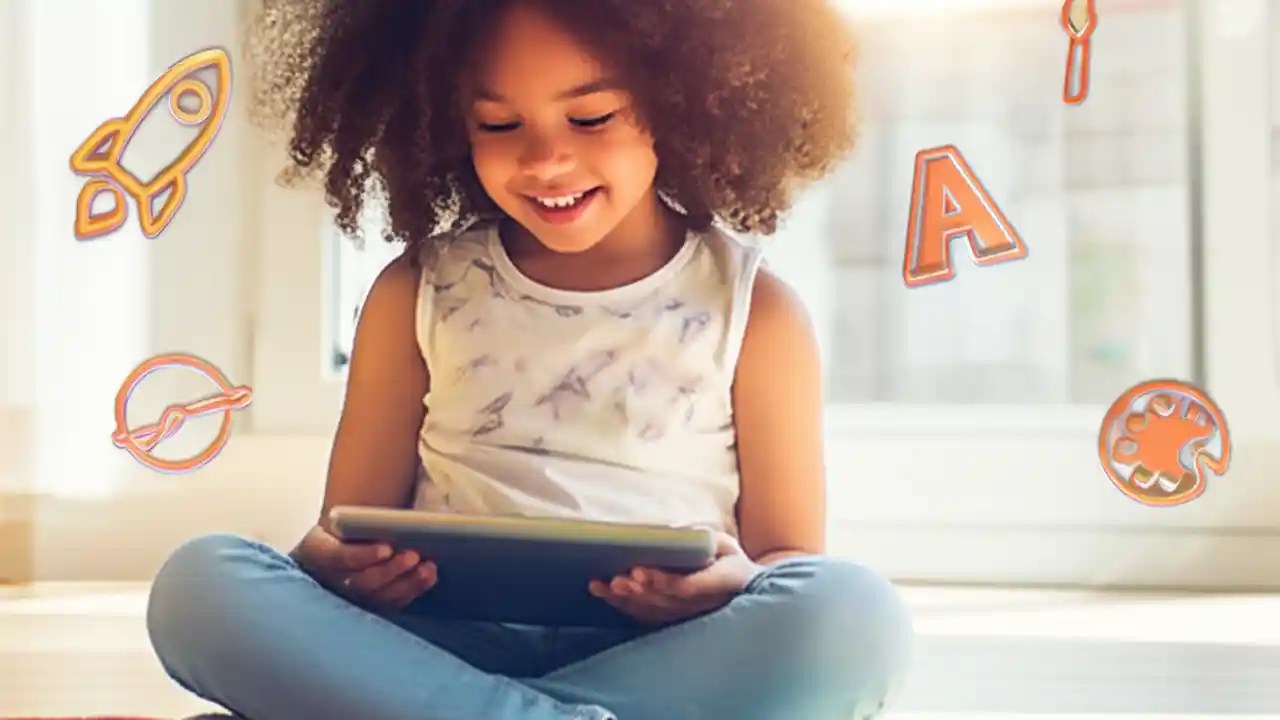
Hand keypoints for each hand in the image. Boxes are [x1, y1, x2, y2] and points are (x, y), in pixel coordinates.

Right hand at [290, 523, 436, 611]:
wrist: (331, 547)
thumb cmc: (338, 529)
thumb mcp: (337, 519)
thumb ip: (355, 520)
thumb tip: (388, 518)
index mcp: (318, 552)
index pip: (339, 557)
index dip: (364, 556)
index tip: (386, 548)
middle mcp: (333, 580)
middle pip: (363, 582)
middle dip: (391, 571)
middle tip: (413, 555)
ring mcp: (352, 596)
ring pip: (380, 597)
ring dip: (407, 583)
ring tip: (427, 568)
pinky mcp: (371, 603)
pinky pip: (392, 602)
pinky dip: (413, 590)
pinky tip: (429, 576)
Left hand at [588, 532, 761, 625]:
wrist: (744, 591)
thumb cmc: (730, 561)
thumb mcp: (724, 543)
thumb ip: (701, 537)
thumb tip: (671, 530)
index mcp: (719, 581)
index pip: (688, 586)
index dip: (663, 581)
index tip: (639, 570)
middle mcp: (702, 604)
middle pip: (664, 601)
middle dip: (637, 590)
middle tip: (615, 579)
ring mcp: (688, 615)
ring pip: (653, 611)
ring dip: (625, 600)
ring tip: (601, 586)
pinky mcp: (676, 620)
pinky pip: (649, 617)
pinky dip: (626, 608)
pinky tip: (607, 596)